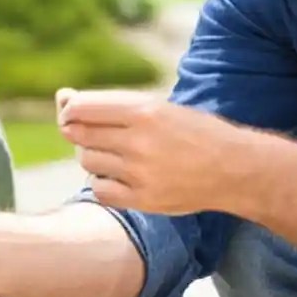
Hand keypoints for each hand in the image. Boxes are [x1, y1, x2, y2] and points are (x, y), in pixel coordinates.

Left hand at [55, 88, 261, 215]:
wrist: (234, 168)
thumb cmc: (191, 131)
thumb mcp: (156, 106)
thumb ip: (108, 104)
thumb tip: (62, 97)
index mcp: (143, 110)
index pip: (79, 109)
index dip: (69, 110)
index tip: (77, 113)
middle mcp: (138, 141)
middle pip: (78, 134)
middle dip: (79, 132)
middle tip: (102, 134)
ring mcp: (139, 173)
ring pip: (86, 160)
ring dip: (93, 156)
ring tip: (119, 154)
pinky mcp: (142, 199)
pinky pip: (99, 189)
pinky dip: (103, 181)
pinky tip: (122, 175)